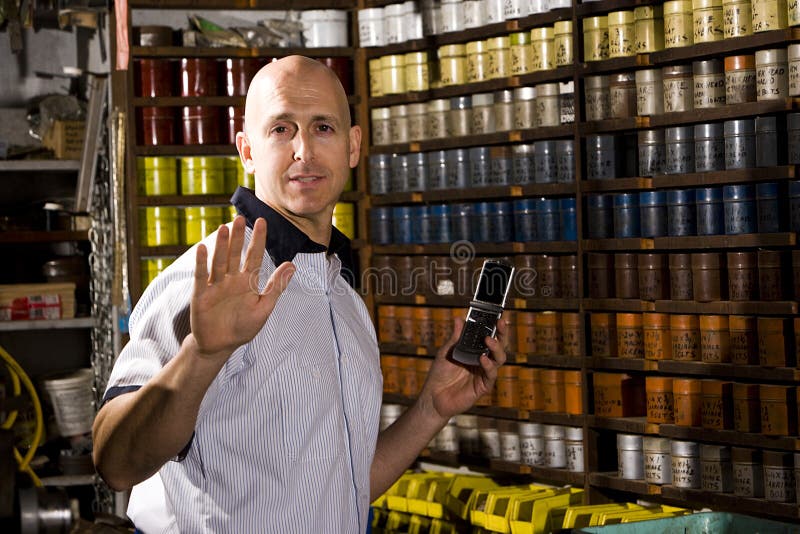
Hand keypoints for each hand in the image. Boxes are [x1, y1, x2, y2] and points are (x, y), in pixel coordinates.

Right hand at [190, 216, 294, 360]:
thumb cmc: (242, 327)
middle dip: (238, 237)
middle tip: (239, 218)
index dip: (258, 239)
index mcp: (247, 281)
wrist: (220, 346)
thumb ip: (276, 287)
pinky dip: (201, 263)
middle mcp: (231, 279)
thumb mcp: (263, 308)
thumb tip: (292, 265)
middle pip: (235, 254)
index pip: (254, 255)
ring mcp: (215, 285)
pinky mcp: (200, 294)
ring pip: (219, 261)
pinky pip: (201, 276)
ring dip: (221, 245)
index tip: (262, 221)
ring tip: (224, 228)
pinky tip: (202, 248)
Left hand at [417, 317, 507, 421]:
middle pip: (499, 346)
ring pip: (499, 359)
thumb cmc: (440, 373)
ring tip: (489, 340)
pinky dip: (488, 366)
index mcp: (475, 351)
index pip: (490, 337)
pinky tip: (483, 359)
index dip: (496, 327)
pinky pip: (491, 374)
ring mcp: (484, 373)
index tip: (498, 316)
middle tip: (501, 323)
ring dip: (496, 348)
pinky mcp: (483, 386)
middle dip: (502, 334)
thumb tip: (459, 319)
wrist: (433, 396)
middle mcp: (483, 361)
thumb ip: (456, 337)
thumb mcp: (446, 352)